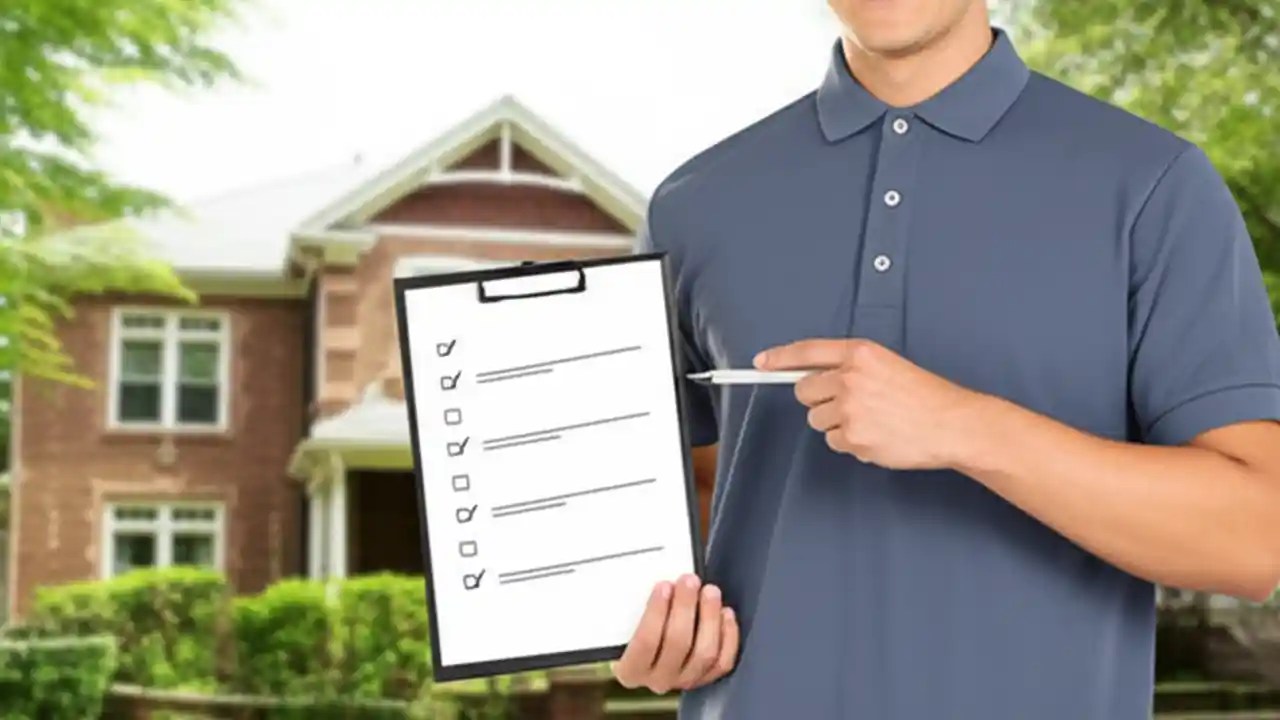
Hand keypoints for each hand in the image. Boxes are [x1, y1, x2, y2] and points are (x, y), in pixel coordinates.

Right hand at [611, 575, 739, 693]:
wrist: (653, 650)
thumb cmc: (637, 632)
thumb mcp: (623, 622)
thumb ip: (636, 608)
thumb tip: (660, 585)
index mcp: (631, 669)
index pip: (645, 642)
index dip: (656, 612)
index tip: (664, 586)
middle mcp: (658, 680)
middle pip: (677, 644)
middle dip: (685, 607)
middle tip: (689, 582)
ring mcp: (685, 681)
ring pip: (704, 653)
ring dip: (709, 618)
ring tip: (709, 592)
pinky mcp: (707, 677)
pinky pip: (723, 660)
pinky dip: (728, 636)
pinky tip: (725, 613)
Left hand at [754, 338, 981, 469]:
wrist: (951, 424)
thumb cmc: (924, 396)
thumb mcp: (887, 365)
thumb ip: (849, 367)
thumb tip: (810, 376)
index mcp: (861, 354)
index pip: (808, 352)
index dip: (779, 357)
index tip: (761, 363)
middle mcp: (851, 378)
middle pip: (804, 391)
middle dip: (818, 399)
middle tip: (847, 404)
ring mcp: (851, 410)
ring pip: (816, 420)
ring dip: (835, 423)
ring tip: (870, 420)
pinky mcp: (854, 438)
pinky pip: (833, 442)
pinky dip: (849, 443)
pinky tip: (875, 435)